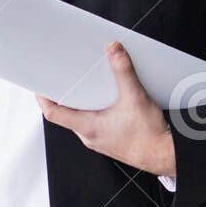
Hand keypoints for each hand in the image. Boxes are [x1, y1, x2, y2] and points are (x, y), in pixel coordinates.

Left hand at [35, 42, 175, 178]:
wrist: (166, 157)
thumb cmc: (150, 135)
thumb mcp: (135, 97)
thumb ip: (123, 71)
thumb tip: (113, 49)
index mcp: (87, 127)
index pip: (53, 114)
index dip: (43, 99)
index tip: (39, 85)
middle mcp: (89, 136)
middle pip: (66, 114)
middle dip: (65, 96)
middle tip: (65, 78)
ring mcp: (99, 141)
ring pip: (81, 120)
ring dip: (82, 104)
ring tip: (86, 86)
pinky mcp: (110, 141)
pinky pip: (94, 125)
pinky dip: (94, 112)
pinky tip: (106, 102)